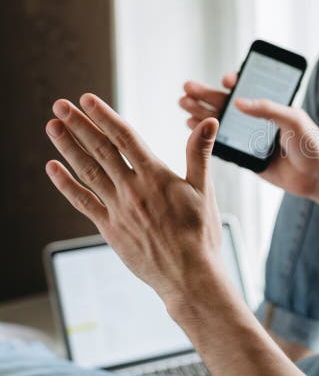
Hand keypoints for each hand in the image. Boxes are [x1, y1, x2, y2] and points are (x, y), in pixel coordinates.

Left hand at [45, 94, 225, 308]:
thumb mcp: (204, 189)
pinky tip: (54, 168)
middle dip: (79, 125)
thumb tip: (208, 123)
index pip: (125, 138)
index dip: (105, 117)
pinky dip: (66, 184)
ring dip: (68, 147)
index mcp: (156, 176)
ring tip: (52, 127)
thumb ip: (200, 153)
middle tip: (61, 105)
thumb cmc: (200, 234)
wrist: (187, 275)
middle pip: (101, 149)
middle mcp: (132, 189)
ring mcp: (117, 209)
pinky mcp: (109, 228)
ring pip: (87, 171)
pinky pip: (82, 201)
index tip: (88, 100)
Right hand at [180, 75, 318, 198]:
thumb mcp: (292, 120)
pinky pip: (222, 144)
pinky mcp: (246, 157)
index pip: (248, 89)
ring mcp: (251, 138)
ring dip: (201, 113)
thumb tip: (238, 102)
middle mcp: (259, 120)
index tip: (225, 80)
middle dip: (206, 95)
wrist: (318, 176)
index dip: (234, 83)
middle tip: (187, 88)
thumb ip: (267, 109)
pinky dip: (206, 135)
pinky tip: (191, 126)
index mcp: (272, 106)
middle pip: (227, 104)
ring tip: (183, 105)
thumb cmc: (312, 145)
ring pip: (220, 122)